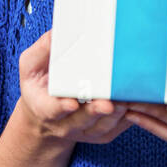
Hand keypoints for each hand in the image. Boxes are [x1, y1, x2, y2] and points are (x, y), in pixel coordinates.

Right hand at [17, 29, 132, 146]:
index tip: (71, 103)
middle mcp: (64, 123)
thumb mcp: (30, 67)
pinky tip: (136, 104)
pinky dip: (128, 118)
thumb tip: (57, 32)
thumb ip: (42, 51)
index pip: (51, 110)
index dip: (61, 107)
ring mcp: (84, 131)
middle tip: (108, 103)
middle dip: (95, 112)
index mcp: (44, 107)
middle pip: (82, 120)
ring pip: (102, 127)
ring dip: (115, 115)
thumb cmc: (39, 86)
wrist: (45, 114)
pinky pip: (117, 128)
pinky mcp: (101, 134)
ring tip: (126, 100)